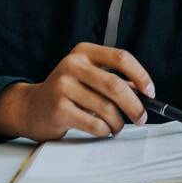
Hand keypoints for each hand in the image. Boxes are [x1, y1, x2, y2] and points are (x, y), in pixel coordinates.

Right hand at [0, 43, 154, 140]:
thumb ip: (114, 81)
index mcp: (84, 51)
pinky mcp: (58, 108)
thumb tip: (145, 96)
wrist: (31, 107)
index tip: (150, 93)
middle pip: (115, 85)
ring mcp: (63, 85)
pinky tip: (103, 130)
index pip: (121, 57)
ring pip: (106, 108)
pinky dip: (104, 130)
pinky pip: (94, 123)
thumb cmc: (68, 92)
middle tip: (141, 118)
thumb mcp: (89, 77)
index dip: (140, 75)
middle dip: (134, 105)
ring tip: (118, 127)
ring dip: (119, 122)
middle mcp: (72, 64)